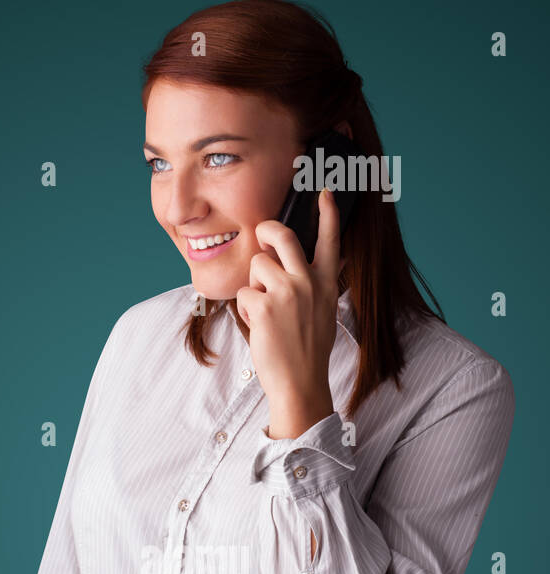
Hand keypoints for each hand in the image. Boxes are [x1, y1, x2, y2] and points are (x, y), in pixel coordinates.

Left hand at [236, 188, 341, 439]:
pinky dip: (245, 310)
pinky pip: (243, 293)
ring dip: (253, 283)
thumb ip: (313, 285)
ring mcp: (287, 292)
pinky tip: (259, 327)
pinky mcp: (264, 306)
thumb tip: (294, 264)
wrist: (300, 382)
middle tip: (260, 234)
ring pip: (257, 264)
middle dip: (267, 229)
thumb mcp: (322, 311)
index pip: (329, 240)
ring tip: (265, 309)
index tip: (326, 191)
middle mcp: (309, 282)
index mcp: (326, 283)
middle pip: (283, 236)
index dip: (327, 213)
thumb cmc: (306, 348)